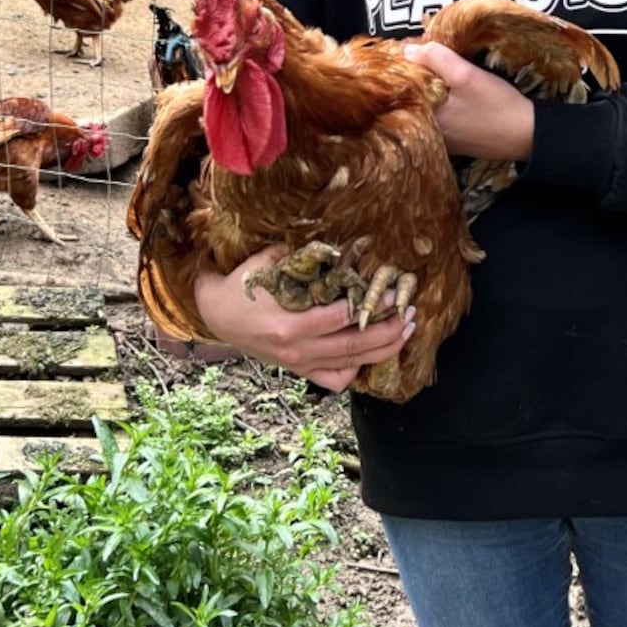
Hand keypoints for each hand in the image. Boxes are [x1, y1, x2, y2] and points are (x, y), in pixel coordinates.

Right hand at [193, 245, 415, 392]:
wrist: (216, 314)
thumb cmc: (243, 285)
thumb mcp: (268, 264)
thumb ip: (302, 257)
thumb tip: (341, 246)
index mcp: (290, 324)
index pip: (342, 318)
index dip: (370, 306)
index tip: (392, 293)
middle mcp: (298, 350)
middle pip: (354, 346)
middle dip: (388, 332)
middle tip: (411, 316)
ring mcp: (299, 364)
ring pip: (350, 364)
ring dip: (382, 350)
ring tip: (405, 332)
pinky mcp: (298, 371)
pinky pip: (334, 379)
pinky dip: (354, 370)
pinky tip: (369, 355)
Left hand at [405, 41, 534, 159]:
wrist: (528, 134)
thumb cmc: (498, 105)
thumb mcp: (467, 75)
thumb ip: (436, 59)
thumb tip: (407, 51)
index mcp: (426, 117)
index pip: (403, 88)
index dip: (405, 68)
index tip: (410, 52)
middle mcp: (429, 132)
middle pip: (413, 100)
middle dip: (416, 80)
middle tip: (423, 59)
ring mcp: (443, 140)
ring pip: (427, 109)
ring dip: (429, 92)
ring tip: (436, 73)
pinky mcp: (457, 142)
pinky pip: (440, 120)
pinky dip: (442, 106)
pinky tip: (452, 95)